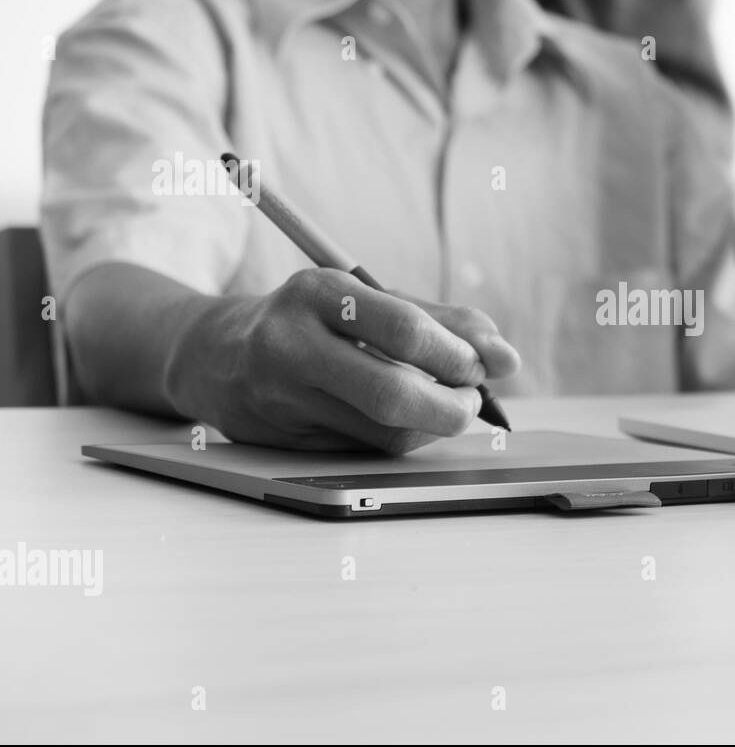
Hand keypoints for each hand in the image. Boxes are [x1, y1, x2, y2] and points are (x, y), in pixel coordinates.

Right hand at [164, 269, 520, 452]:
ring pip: (384, 434)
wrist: (216, 353)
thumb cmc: (315, 320)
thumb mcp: (368, 299)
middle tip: (473, 402)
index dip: (458, 355)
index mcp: (320, 294)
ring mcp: (282, 398)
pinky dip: (400, 439)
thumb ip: (442, 322)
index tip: (483, 366)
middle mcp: (293, 344)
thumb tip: (506, 359)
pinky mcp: (282, 442)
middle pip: (393, 394)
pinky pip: (364, 452)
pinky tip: (405, 421)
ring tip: (446, 407)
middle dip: (452, 407)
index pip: (405, 329)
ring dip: (433, 428)